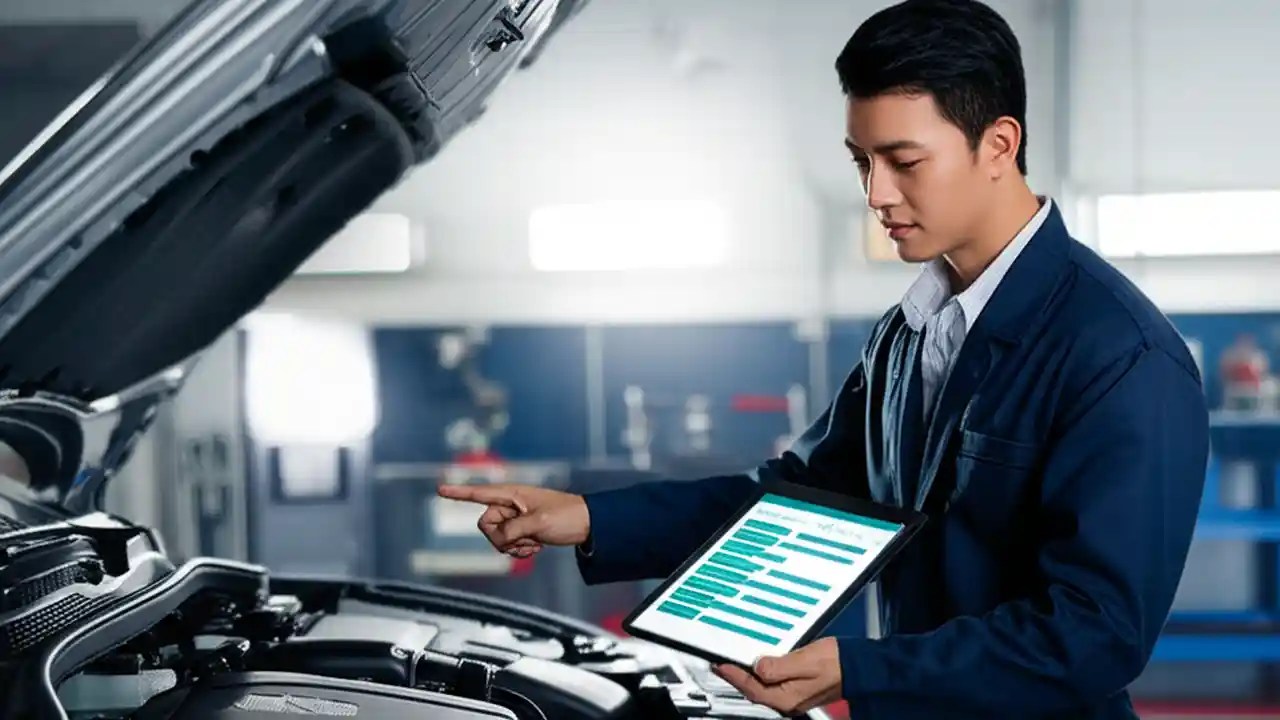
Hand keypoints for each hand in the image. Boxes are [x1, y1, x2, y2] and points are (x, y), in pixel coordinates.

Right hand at [436, 483, 589, 557]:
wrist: (588, 525)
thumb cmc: (567, 516)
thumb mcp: (539, 522)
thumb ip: (514, 529)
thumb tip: (499, 538)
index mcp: (513, 494)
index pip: (480, 493)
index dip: (459, 493)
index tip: (440, 489)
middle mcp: (511, 504)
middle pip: (486, 525)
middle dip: (502, 537)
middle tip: (526, 539)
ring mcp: (516, 519)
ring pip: (496, 538)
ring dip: (513, 546)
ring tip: (534, 543)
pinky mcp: (523, 531)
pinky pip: (508, 545)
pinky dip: (518, 551)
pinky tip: (535, 550)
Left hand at [712, 637, 842, 715]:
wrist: (859, 667)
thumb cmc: (837, 663)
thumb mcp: (805, 660)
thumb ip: (778, 665)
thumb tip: (757, 667)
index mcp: (788, 697)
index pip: (752, 688)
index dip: (734, 676)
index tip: (721, 665)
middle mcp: (789, 701)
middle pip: (755, 691)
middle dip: (737, 678)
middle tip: (722, 664)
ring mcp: (794, 696)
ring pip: (763, 688)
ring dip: (748, 676)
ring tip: (735, 664)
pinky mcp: (799, 689)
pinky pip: (773, 684)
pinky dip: (762, 674)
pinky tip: (759, 665)